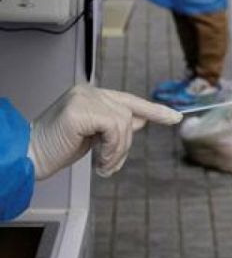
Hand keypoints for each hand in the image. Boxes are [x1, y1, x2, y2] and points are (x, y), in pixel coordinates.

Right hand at [28, 84, 181, 179]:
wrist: (31, 156)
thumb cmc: (58, 147)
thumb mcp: (95, 135)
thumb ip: (115, 124)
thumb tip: (141, 120)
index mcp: (92, 94)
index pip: (129, 100)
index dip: (154, 110)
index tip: (175, 117)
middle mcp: (89, 91)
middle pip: (129, 114)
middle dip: (125, 144)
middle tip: (111, 164)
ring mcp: (84, 97)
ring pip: (124, 122)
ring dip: (118, 150)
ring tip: (104, 166)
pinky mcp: (80, 109)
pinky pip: (114, 128)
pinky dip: (112, 149)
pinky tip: (99, 162)